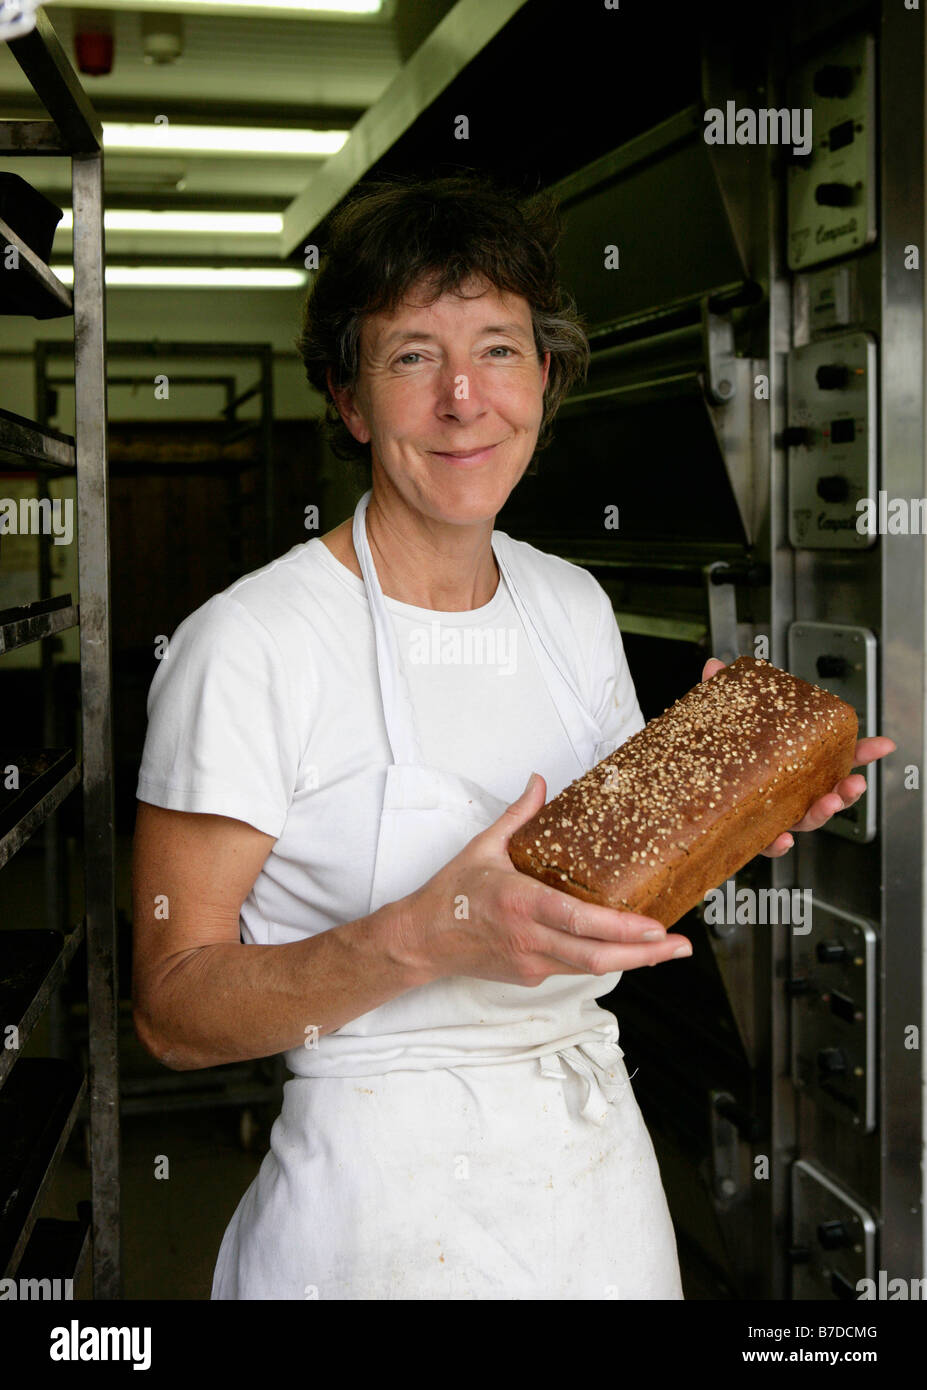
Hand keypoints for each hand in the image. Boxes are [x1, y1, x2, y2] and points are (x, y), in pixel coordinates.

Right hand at [392, 772, 691, 987]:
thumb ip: (519, 816)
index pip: (579, 921)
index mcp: (520, 903)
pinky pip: (572, 968)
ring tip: (666, 950)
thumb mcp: (484, 847)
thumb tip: (540, 782)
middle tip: (679, 945)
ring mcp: (531, 962)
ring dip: (632, 960)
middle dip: (644, 954)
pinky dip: (601, 958)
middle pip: (596, 957)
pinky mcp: (530, 975)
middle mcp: (529, 938)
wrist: (421, 940)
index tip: (655, 926)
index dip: (621, 929)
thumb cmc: (452, 894)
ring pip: (589, 968)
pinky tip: (625, 949)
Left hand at [700, 657, 896, 856]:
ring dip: (821, 813)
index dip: (859, 753)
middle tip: (854, 782)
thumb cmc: (710, 757)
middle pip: (827, 793)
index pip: (831, 758)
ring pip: (806, 820)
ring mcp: (771, 816)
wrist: (680, 790)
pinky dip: (778, 843)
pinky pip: (768, 845)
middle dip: (846, 789)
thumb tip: (715, 666)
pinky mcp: (749, 836)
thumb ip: (720, 696)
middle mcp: (787, 793)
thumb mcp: (718, 724)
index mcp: (791, 765)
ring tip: (828, 802)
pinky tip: (783, 837)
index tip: (882, 745)